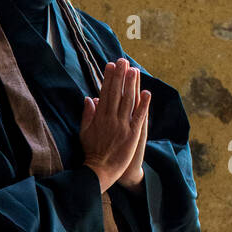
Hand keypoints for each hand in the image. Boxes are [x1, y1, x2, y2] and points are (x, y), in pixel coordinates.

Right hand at [80, 58, 150, 192]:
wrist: (100, 170)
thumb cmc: (91, 152)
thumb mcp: (84, 132)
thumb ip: (87, 115)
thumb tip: (89, 98)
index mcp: (99, 117)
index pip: (104, 93)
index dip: (108, 78)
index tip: (110, 65)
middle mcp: (111, 119)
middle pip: (116, 93)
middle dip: (120, 76)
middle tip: (123, 61)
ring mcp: (122, 126)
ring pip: (128, 101)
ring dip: (131, 85)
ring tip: (134, 70)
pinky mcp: (133, 134)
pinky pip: (139, 116)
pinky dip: (144, 104)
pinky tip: (147, 92)